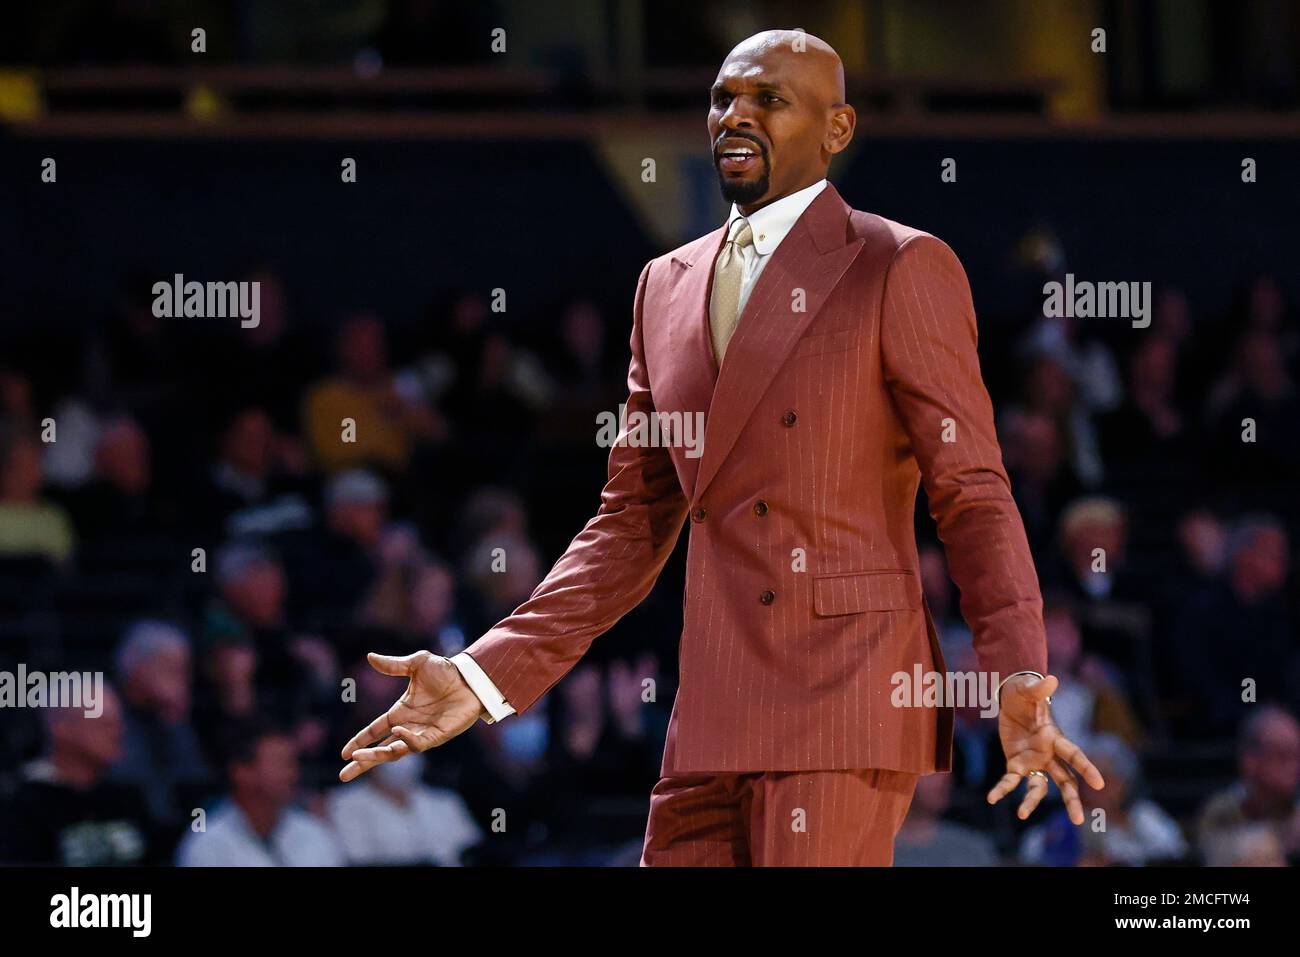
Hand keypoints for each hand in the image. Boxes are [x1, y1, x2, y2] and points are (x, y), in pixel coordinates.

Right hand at [339, 651, 483, 781]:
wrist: (470, 678)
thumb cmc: (445, 672)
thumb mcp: (417, 663)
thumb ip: (394, 665)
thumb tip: (370, 657)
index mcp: (400, 712)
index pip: (374, 731)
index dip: (359, 741)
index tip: (344, 753)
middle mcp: (408, 726)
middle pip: (381, 749)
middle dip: (363, 762)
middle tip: (344, 775)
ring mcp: (423, 733)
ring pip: (395, 752)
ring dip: (377, 756)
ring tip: (359, 757)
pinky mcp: (438, 736)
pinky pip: (418, 744)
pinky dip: (406, 740)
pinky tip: (397, 732)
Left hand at [986, 673, 1105, 823]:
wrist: (1011, 698)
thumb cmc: (1024, 693)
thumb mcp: (1029, 690)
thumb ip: (1039, 689)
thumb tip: (1050, 679)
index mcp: (1055, 738)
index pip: (1074, 755)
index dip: (1087, 768)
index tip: (1100, 784)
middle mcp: (1048, 754)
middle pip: (1065, 780)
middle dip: (1072, 799)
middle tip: (1079, 820)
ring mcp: (1033, 762)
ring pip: (1039, 788)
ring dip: (1032, 802)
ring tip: (1022, 815)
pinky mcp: (1016, 764)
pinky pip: (1010, 781)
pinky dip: (1002, 790)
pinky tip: (992, 799)